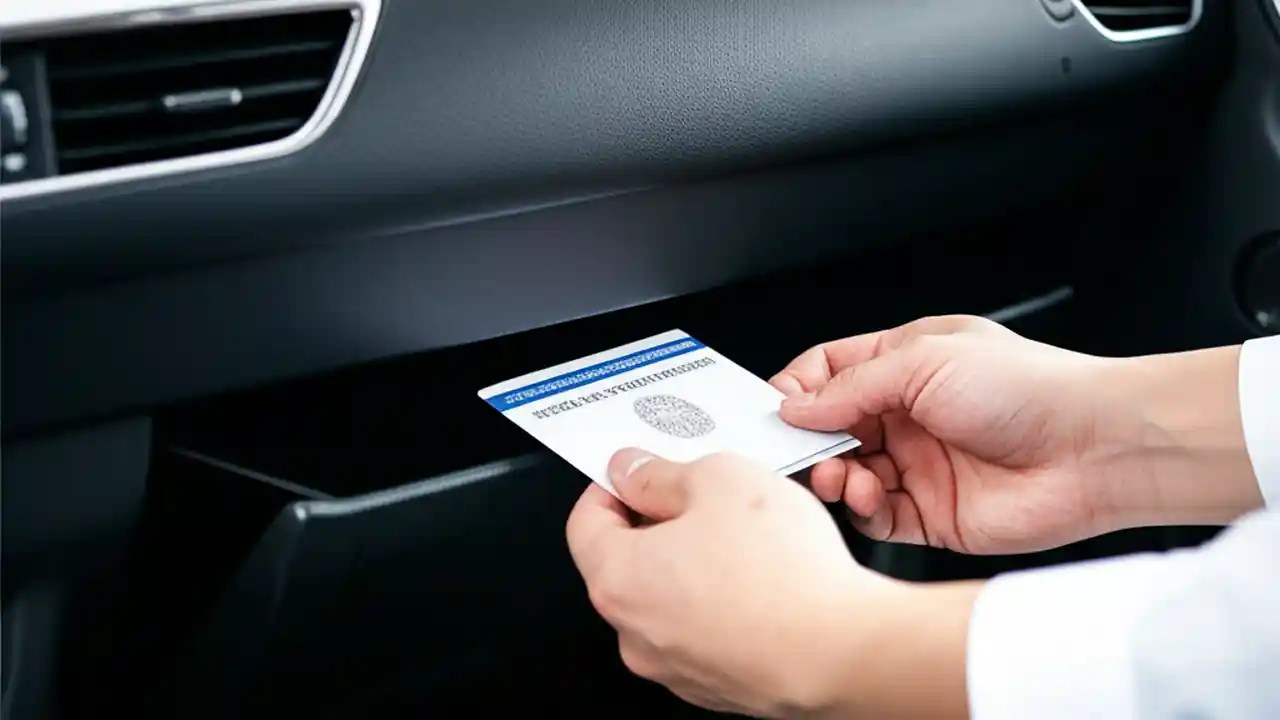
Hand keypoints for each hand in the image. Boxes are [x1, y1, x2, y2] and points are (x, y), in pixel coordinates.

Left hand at [565, 449, 975, 718]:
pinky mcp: (718, 686)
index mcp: (617, 579)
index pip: (585, 522)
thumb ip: (661, 473)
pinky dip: (723, 602)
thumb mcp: (719, 478)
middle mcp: (635, 633)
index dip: (611, 486)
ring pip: (669, 598)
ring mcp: (675, 668)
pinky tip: (765, 579)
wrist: (846, 654)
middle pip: (626, 562)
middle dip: (660, 522)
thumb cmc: (783, 572)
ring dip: (695, 563)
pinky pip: (706, 630)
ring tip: (746, 536)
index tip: (640, 471)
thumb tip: (633, 472)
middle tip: (705, 495)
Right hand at [771, 315, 1259, 553]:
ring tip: (836, 472)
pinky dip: (859, 508)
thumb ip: (850, 387)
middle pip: (831, 428)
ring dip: (830, 475)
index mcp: (906, 365)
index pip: (829, 373)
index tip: (772, 410)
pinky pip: (875, 515)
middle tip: (789, 450)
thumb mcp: (923, 362)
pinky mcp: (931, 514)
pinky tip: (863, 494)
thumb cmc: (1030, 388)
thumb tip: (795, 406)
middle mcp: (909, 415)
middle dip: (805, 440)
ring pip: (847, 474)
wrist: (1096, 449)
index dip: (797, 390)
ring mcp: (919, 465)